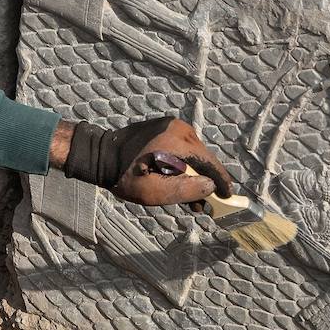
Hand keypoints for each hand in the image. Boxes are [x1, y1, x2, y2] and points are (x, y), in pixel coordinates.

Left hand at [59, 117, 232, 206]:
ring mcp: (171, 125)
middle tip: (203, 205)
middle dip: (205, 181)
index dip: (221, 180)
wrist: (100, 155)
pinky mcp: (164, 127)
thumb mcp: (153, 191)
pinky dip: (184, 164)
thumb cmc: (124, 176)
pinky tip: (179, 180)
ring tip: (189, 198)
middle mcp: (178, 128)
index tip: (229, 195)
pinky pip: (182, 147)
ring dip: (193, 174)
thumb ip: (184, 190)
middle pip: (202, 158)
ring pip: (193, 154)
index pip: (208, 162)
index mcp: (176, 141)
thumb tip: (211, 187)